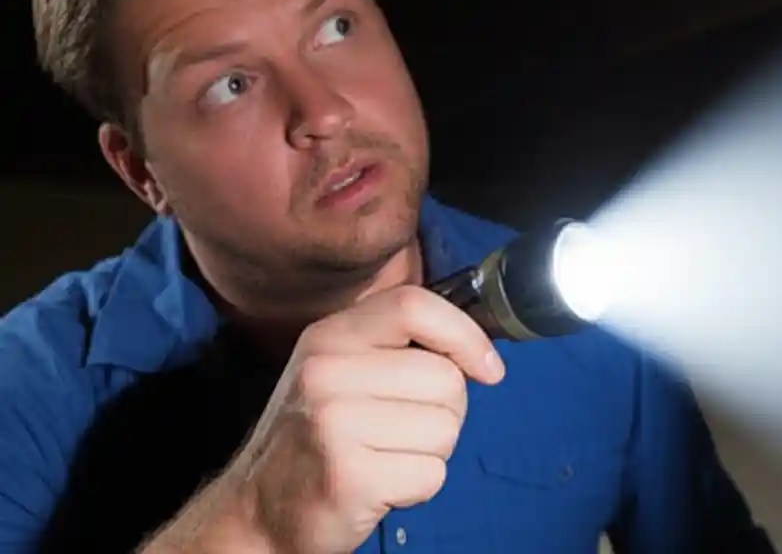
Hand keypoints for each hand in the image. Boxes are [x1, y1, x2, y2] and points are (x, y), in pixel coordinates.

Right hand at [227, 285, 504, 553]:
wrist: (257, 512)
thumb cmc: (318, 438)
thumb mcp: (340, 372)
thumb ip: (397, 348)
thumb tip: (478, 351)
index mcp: (329, 337)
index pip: (415, 305)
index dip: (465, 335)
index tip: (488, 368)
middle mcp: (326, 372)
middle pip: (445, 377)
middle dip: (445, 413)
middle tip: (402, 433)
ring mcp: (334, 423)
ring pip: (445, 428)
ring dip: (431, 453)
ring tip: (387, 458)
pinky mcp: (349, 476)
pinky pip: (432, 474)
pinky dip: (419, 488)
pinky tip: (382, 487)